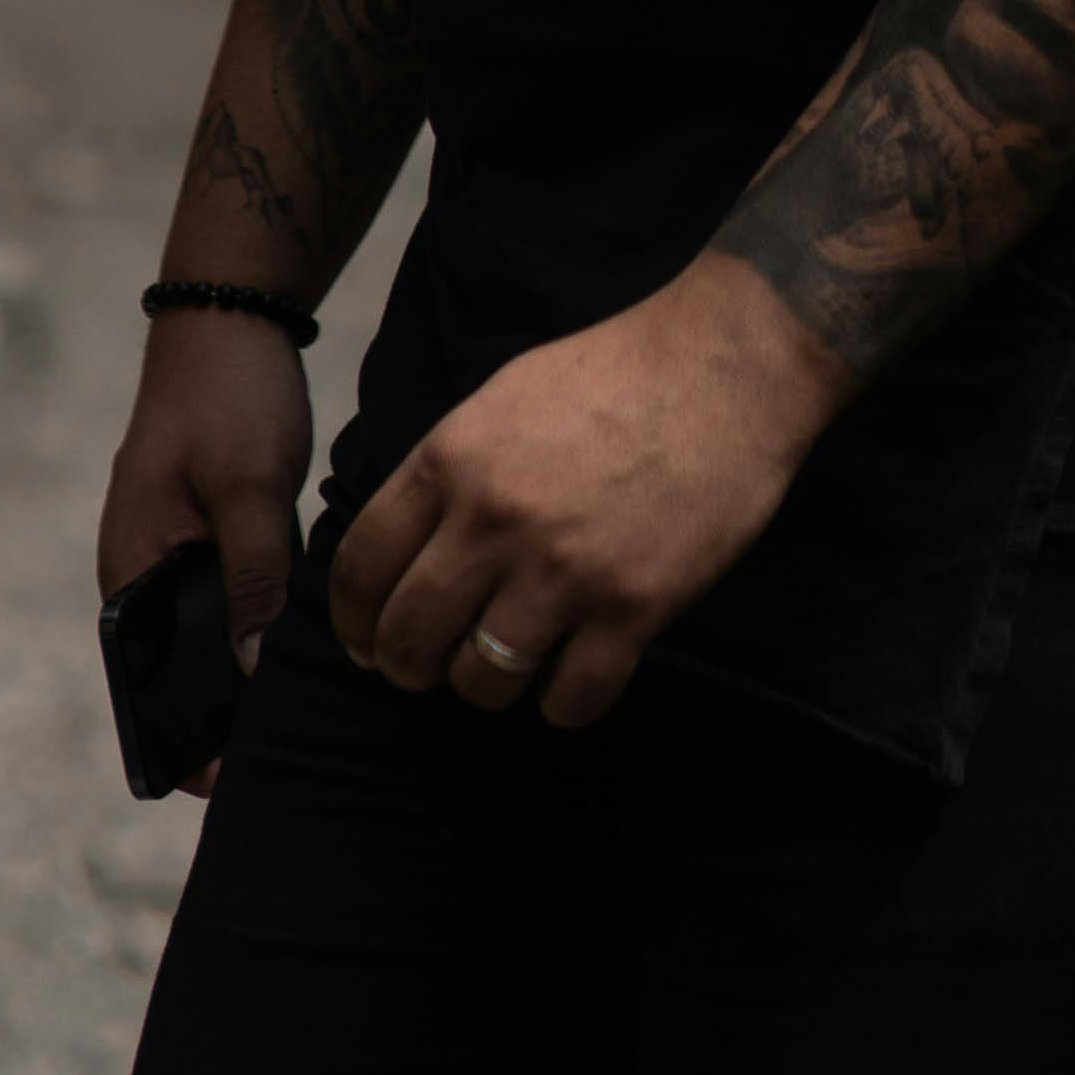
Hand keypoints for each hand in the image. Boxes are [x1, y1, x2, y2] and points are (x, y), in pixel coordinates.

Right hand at [96, 309, 315, 780]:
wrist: (230, 316)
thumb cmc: (228, 396)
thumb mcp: (245, 488)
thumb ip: (250, 580)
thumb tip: (251, 674)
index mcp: (130, 570)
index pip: (143, 683)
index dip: (182, 738)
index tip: (232, 785)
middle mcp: (145, 572)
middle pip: (176, 671)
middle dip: (219, 718)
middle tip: (284, 763)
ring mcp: (177, 553)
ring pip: (208, 640)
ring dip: (242, 678)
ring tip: (298, 724)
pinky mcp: (212, 535)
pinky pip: (230, 604)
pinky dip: (257, 633)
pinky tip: (303, 658)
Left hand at [323, 259, 838, 731]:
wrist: (722, 367)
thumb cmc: (612, 373)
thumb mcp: (500, 399)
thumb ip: (448, 471)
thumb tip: (406, 544)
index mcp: (451, 461)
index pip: (362, 566)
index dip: (352, 620)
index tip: (364, 641)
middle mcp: (494, 521)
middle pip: (410, 637)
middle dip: (405, 668)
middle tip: (423, 672)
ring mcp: (563, 570)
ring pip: (482, 681)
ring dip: (484, 688)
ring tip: (502, 670)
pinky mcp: (632, 608)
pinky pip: (571, 700)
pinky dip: (563, 706)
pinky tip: (570, 681)